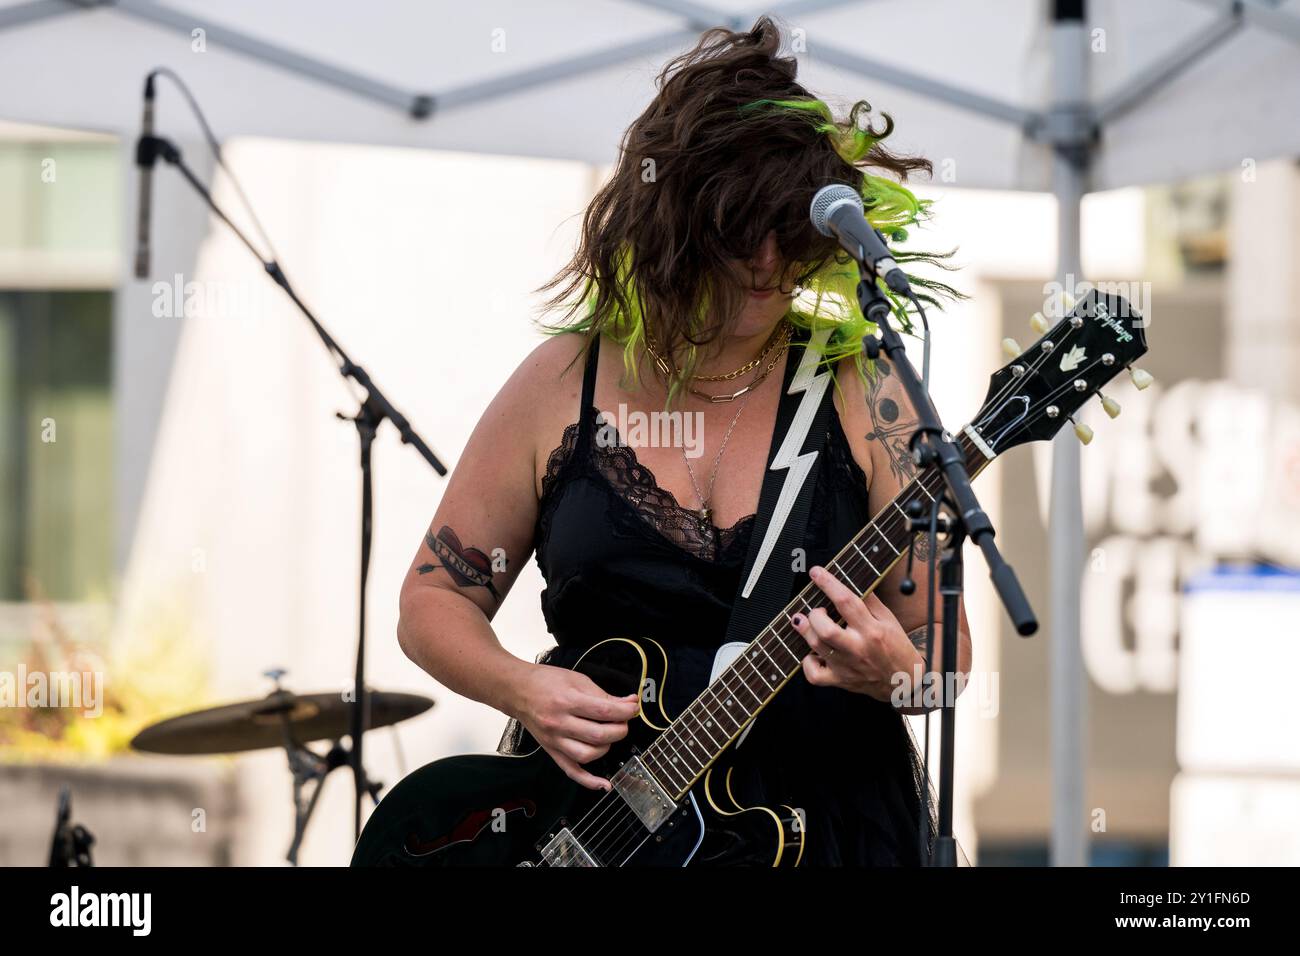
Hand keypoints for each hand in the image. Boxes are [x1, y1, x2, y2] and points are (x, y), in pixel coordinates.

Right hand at [509, 663, 640, 790]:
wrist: (517, 691)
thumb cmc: (545, 681)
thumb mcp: (577, 679)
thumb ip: (603, 694)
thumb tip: (628, 703)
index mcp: (567, 701)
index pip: (603, 711)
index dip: (624, 711)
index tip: (633, 707)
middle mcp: (559, 723)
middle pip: (598, 735)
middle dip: (620, 729)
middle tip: (624, 721)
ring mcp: (554, 740)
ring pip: (587, 755)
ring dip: (607, 747)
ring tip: (611, 736)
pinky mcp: (552, 751)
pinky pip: (571, 771)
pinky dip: (589, 781)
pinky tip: (604, 784)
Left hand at [789, 565, 922, 702]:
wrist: (905, 682)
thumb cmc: (897, 648)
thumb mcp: (889, 620)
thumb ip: (869, 601)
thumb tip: (851, 581)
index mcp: (872, 630)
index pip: (846, 601)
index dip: (828, 583)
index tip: (816, 572)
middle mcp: (858, 648)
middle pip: (825, 629)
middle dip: (814, 614)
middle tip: (817, 610)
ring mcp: (847, 667)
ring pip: (816, 646)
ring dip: (805, 630)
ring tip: (805, 622)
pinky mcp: (840, 681)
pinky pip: (814, 674)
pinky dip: (808, 662)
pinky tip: (813, 653)